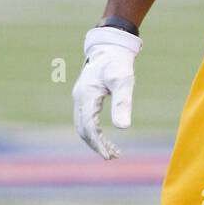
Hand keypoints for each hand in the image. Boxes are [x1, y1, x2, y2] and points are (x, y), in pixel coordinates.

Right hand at [73, 26, 141, 159]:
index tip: (109, 156)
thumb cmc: (118, 63)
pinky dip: (94, 131)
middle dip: (96, 144)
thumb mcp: (124, 82)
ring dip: (95, 140)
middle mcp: (79, 98)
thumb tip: (123, 128)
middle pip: (82, 129)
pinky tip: (106, 138)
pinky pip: (86, 119)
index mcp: (86, 95)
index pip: (88, 126)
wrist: (110, 47)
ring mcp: (80, 98)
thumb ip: (122, 104)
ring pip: (83, 125)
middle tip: (112, 157)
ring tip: (112, 151)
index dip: (98, 143)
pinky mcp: (84, 97)